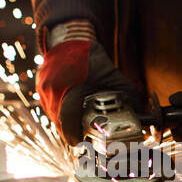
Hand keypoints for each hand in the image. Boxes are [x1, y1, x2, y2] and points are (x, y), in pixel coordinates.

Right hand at [35, 20, 140, 144]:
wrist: (70, 39)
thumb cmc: (89, 57)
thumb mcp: (113, 76)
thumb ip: (129, 96)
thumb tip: (141, 115)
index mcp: (68, 90)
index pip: (67, 123)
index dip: (75, 136)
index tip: (82, 143)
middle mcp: (52, 92)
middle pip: (60, 122)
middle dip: (72, 132)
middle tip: (85, 138)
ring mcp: (44, 89)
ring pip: (53, 116)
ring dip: (66, 123)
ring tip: (79, 126)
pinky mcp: (41, 87)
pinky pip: (50, 106)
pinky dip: (60, 112)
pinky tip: (71, 112)